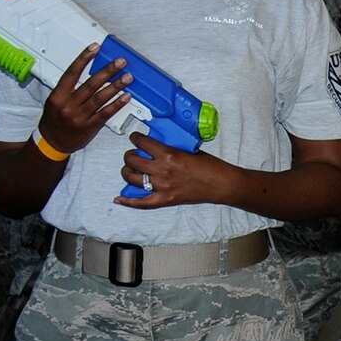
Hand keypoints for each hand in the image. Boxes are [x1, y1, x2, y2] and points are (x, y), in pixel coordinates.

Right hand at [39, 44, 130, 153]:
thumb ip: (70, 88)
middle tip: (120, 62)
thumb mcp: (56, 100)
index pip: (72, 73)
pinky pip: (106, 113)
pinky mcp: (90, 126)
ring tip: (128, 77)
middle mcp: (68, 105)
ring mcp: (79, 116)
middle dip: (108, 71)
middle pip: (90, 84)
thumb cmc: (55, 119)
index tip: (95, 47)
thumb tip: (91, 71)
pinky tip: (126, 96)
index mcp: (58, 95)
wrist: (52, 142)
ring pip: (100, 98)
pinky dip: (117, 104)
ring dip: (116, 86)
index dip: (84, 58)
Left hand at [116, 133, 230, 208]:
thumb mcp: (190, 151)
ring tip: (130, 169)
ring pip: (132, 178)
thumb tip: (158, 148)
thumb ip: (172, 150)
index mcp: (169, 154)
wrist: (222, 184)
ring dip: (127, 172)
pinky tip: (118, 198)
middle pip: (132, 160)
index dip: (136, 138)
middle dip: (130, 155)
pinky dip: (128, 202)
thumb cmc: (211, 166)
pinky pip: (141, 203)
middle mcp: (162, 170)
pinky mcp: (165, 199)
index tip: (136, 138)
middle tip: (134, 154)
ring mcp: (162, 186)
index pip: (142, 143)